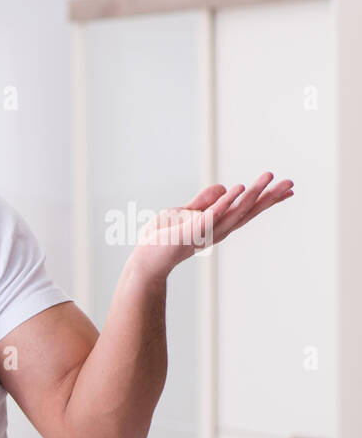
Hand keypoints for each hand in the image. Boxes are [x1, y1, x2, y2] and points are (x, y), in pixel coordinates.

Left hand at [133, 171, 293, 278]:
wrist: (145, 259)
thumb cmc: (163, 238)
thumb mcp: (186, 213)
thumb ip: (204, 201)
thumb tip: (225, 186)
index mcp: (218, 224)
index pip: (247, 210)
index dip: (267, 200)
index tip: (289, 188)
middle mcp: (217, 230)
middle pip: (248, 211)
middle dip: (269, 197)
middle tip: (291, 183)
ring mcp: (205, 232)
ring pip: (234, 211)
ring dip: (252, 194)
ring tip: (268, 178)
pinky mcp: (191, 232)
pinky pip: (210, 215)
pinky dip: (224, 202)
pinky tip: (237, 189)